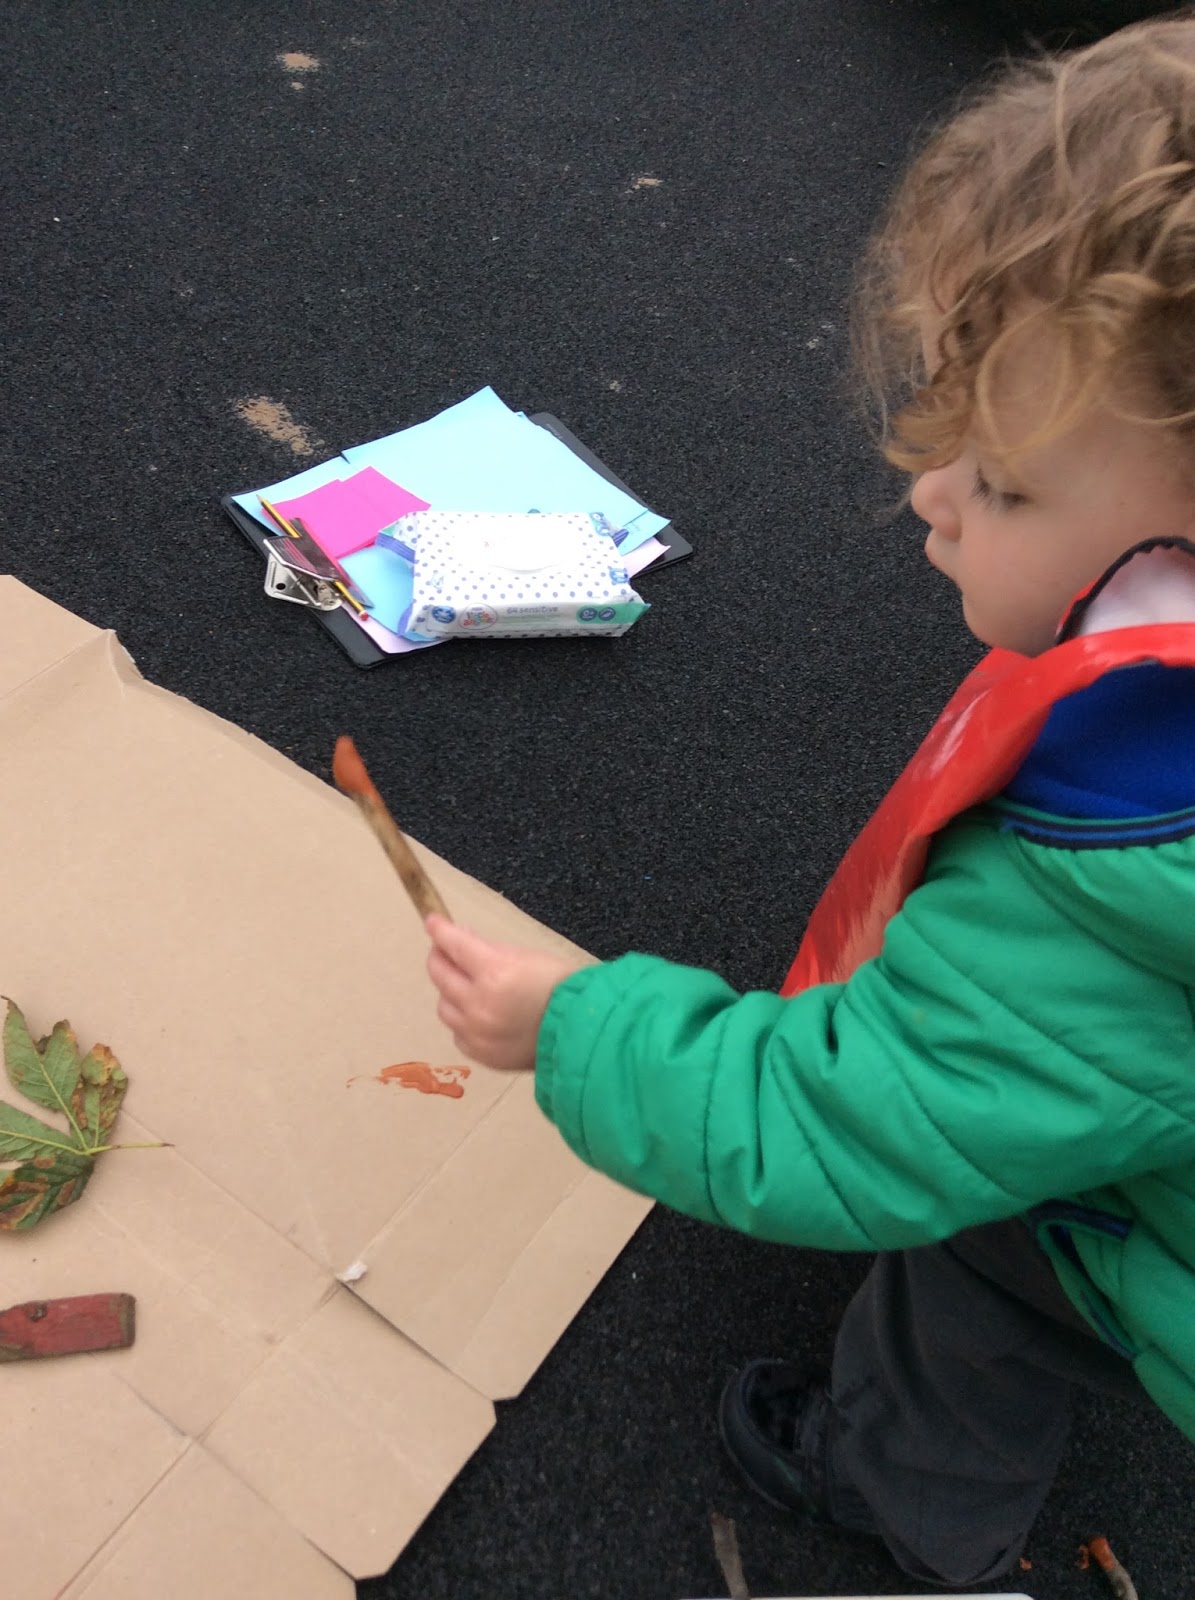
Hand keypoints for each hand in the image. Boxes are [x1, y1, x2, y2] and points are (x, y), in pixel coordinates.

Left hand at [425, 915, 588, 1070]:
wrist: (581, 1031)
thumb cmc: (560, 986)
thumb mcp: (526, 955)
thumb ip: (489, 949)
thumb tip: (462, 939)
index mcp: (493, 973)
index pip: (453, 945)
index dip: (440, 930)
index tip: (433, 922)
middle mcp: (478, 1004)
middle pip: (439, 975)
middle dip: (440, 958)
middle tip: (445, 952)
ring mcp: (476, 1032)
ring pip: (444, 1006)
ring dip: (451, 991)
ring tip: (466, 986)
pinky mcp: (480, 1053)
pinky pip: (458, 1033)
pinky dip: (464, 1021)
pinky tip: (479, 1014)